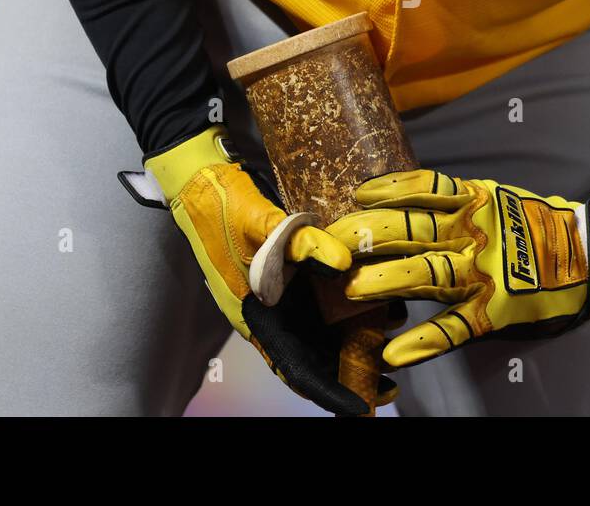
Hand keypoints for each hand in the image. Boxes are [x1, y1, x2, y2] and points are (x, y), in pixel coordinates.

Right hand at [139, 126, 395, 414]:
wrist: (200, 182)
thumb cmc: (223, 206)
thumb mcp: (262, 221)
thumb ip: (301, 241)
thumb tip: (343, 263)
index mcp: (255, 315)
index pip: (295, 368)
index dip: (329, 391)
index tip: (362, 407)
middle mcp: (265, 315)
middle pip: (311, 359)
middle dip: (347, 375)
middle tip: (389, 382)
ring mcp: (273, 300)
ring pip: (315, 337)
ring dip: (348, 346)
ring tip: (386, 343)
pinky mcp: (281, 282)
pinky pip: (314, 312)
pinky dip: (340, 317)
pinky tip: (367, 306)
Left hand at [326, 169, 589, 367]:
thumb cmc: (538, 225)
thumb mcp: (497, 199)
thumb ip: (455, 201)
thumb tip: (402, 198)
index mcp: (474, 203)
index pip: (423, 189)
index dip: (388, 189)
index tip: (356, 194)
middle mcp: (473, 235)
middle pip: (412, 230)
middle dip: (370, 234)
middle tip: (333, 239)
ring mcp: (483, 273)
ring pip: (427, 272)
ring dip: (388, 280)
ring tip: (353, 287)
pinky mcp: (494, 310)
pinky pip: (455, 326)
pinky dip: (426, 340)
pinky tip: (396, 352)